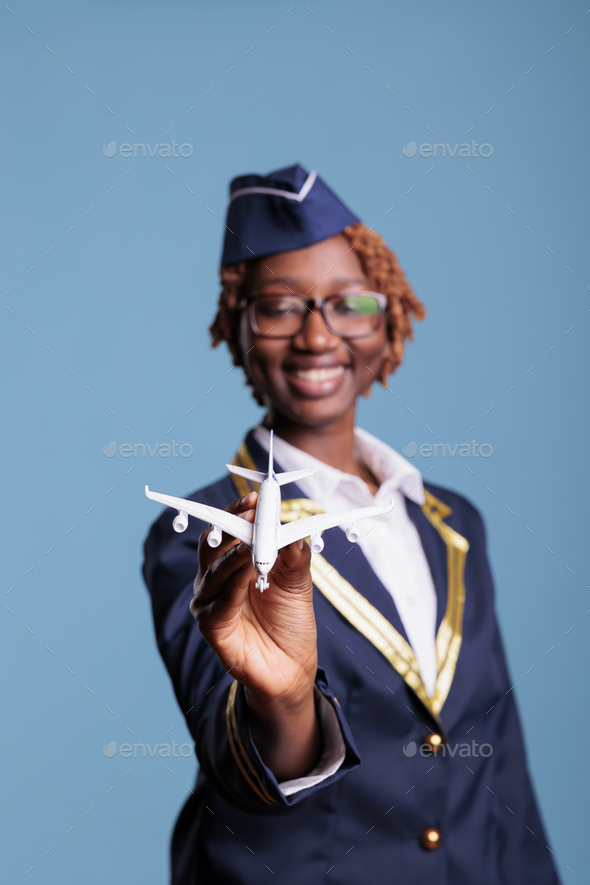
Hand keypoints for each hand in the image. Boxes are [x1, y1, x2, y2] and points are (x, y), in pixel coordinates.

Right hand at [190, 492, 320, 779]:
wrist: (291, 668)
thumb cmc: (289, 621)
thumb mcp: (297, 582)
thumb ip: (293, 556)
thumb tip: (294, 529)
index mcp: (231, 564)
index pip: (226, 530)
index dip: (237, 511)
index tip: (255, 497)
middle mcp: (214, 580)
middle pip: (213, 544)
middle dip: (232, 524)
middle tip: (252, 511)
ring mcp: (210, 603)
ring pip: (215, 570)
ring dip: (235, 552)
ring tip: (255, 538)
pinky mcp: (212, 627)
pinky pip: (221, 601)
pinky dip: (235, 583)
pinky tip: (250, 570)